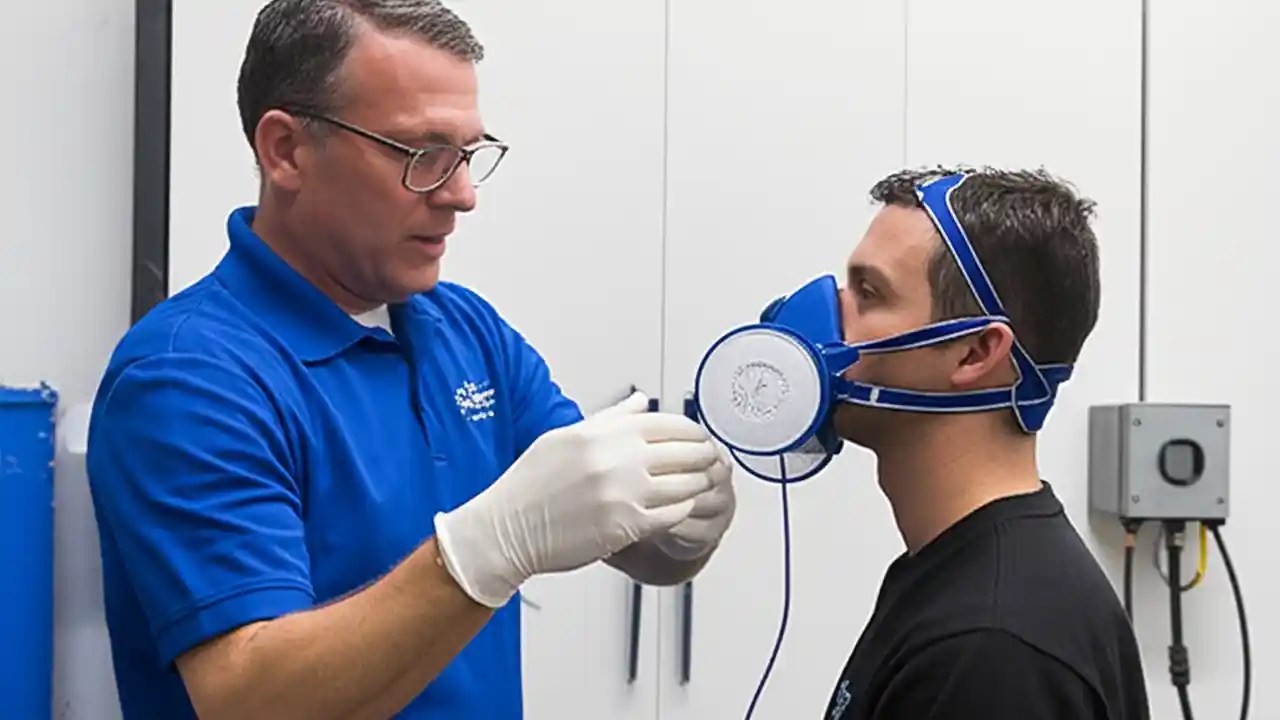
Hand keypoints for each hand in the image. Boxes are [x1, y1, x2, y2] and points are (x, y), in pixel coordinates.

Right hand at [432, 391, 720, 607]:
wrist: (507, 529)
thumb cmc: (530, 485)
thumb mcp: (565, 437)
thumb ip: (610, 418)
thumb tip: (641, 402)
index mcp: (603, 433)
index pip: (668, 423)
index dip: (693, 431)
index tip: (700, 438)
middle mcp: (617, 458)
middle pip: (685, 451)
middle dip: (704, 456)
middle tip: (711, 461)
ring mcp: (625, 493)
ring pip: (687, 483)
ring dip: (699, 483)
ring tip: (702, 483)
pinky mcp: (628, 526)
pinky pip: (674, 514)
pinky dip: (684, 509)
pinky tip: (681, 506)